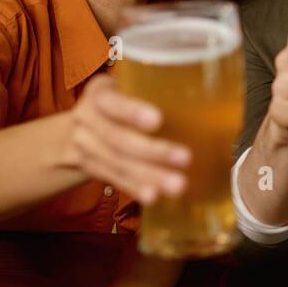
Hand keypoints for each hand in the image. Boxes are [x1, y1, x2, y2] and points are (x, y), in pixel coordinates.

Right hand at [62, 74, 190, 203]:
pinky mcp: (89, 167)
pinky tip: (154, 196)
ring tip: (177, 185)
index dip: (132, 112)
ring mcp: (84, 145)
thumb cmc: (118, 105)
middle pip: (117, 137)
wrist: (74, 129)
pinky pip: (114, 179)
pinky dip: (135, 188)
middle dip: (152, 150)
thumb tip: (213, 104)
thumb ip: (155, 94)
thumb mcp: (127, 90)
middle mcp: (86, 117)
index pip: (113, 101)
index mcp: (100, 93)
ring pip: (117, 162)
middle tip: (185, 158)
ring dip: (148, 175)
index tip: (157, 120)